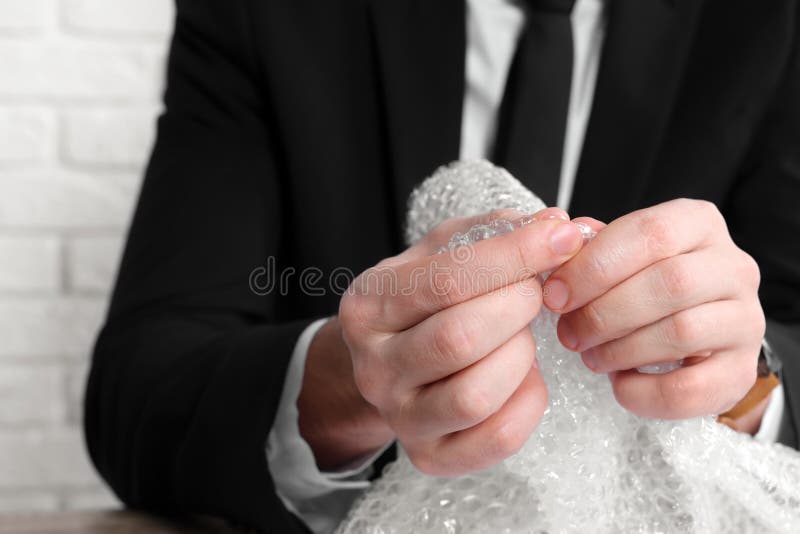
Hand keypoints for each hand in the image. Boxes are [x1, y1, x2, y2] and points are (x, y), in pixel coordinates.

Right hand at [333, 208, 583, 475]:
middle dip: (517, 307)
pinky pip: (495, 438)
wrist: (388, 363)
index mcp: (369, 306)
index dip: (514, 255)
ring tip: (521, 336)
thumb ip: (492, 234)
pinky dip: (527, 403)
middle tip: (534, 292)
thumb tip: (555, 226)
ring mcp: (400, 417)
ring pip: (475, 395)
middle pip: (459, 339)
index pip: (447, 278)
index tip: (560, 238)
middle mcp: (374, 367)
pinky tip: (525, 376)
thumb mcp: (440, 254)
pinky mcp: (430, 456)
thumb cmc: (423, 302)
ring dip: (519, 356)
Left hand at [543, 199, 764, 418]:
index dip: (594, 266)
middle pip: (669, 282)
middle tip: (569, 332)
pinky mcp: (741, 372)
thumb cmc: (643, 287)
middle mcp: (733, 266)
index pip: (649, 232)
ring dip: (621, 349)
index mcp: (698, 224)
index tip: (555, 294)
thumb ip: (590, 247)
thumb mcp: (618, 256)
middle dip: (604, 312)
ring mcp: (746, 320)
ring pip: (681, 332)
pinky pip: (689, 388)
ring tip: (591, 355)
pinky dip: (642, 391)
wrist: (690, 341)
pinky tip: (619, 382)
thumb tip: (561, 236)